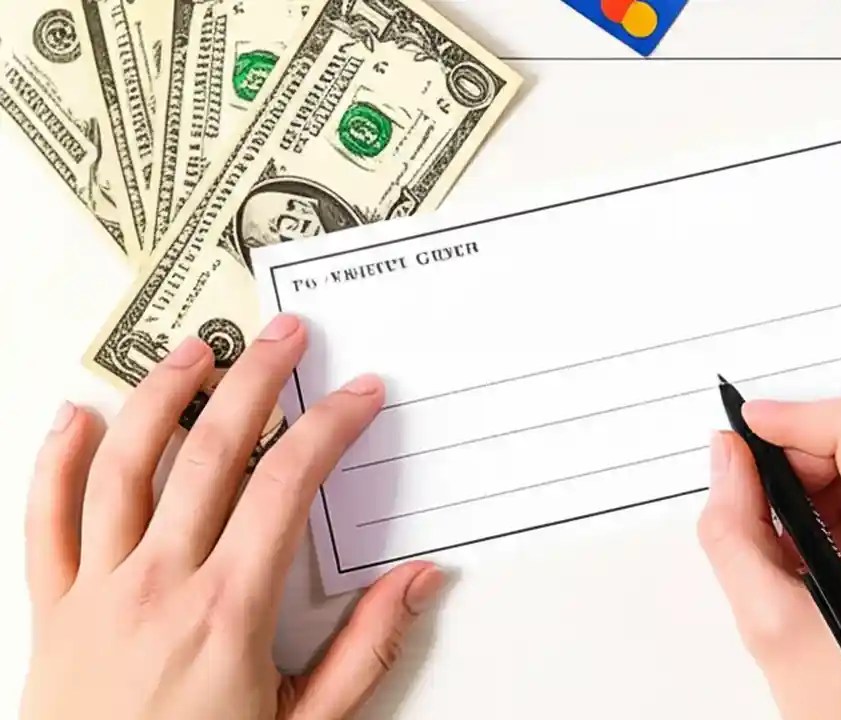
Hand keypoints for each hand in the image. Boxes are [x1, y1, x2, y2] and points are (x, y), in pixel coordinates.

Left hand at [22, 314, 441, 719]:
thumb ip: (365, 650)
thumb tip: (417, 584)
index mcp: (228, 611)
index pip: (286, 486)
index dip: (329, 427)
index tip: (357, 395)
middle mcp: (159, 586)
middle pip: (211, 452)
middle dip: (257, 380)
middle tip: (285, 336)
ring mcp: (98, 592)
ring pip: (124, 466)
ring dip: (162, 396)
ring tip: (195, 351)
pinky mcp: (52, 609)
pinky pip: (45, 518)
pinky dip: (55, 460)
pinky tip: (75, 418)